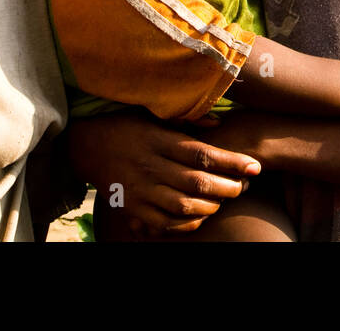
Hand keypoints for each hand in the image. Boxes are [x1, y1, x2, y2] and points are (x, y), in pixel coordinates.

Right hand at [67, 110, 260, 236]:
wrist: (86, 144)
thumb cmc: (128, 125)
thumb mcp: (153, 114)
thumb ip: (186, 120)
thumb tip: (218, 123)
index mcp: (158, 140)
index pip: (201, 154)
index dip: (232, 161)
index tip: (254, 166)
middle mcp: (149, 166)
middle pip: (197, 182)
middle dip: (228, 187)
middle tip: (244, 186)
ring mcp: (139, 190)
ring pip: (183, 206)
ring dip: (210, 207)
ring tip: (223, 200)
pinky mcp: (130, 209)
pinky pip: (164, 224)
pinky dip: (186, 224)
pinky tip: (199, 216)